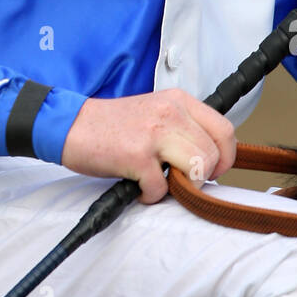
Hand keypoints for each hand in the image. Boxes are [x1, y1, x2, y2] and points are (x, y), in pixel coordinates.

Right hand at [60, 89, 235, 203]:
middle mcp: (170, 113)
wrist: (72, 124)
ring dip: (182, 186)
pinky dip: (151, 195)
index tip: (212, 170)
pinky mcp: (136, 156)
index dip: (225, 158)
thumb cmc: (114, 124)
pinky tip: (139, 186)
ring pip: (196, 169)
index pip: (224, 130)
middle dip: (201, 176)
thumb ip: (184, 127)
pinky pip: (161, 188)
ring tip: (162, 182)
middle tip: (182, 180)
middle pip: (213, 154)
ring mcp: (154, 133)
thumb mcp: (156, 112)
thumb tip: (210, 159)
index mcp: (178, 100)